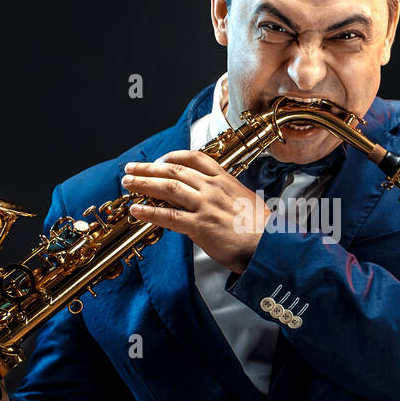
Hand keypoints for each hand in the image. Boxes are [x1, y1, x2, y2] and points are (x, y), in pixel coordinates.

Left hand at [122, 150, 268, 272]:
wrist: (271, 245)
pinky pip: (168, 216)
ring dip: (144, 184)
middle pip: (175, 169)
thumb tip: (216, 200)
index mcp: (225, 180)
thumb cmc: (263, 228)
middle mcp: (213, 188)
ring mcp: (205, 206)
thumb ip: (228, 196)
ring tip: (127, 183)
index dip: (173, 156)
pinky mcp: (200, 226)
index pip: (195, 158)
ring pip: (168, 187)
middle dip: (149, 168)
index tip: (160, 158)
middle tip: (131, 168)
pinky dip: (149, 212)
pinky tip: (136, 210)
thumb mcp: (247, 201)